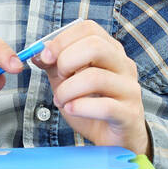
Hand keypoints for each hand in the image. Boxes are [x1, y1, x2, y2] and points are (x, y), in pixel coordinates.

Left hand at [32, 19, 150, 156]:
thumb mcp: (69, 82)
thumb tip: (38, 52)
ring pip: (96, 77)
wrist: (114, 140)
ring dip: (68, 90)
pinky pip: (105, 106)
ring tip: (60, 101)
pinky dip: (81, 108)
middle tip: (58, 78)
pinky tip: (71, 110)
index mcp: (111, 51)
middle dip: (67, 60)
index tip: (45, 56)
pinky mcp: (129, 114)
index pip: (89, 29)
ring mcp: (129, 89)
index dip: (63, 39)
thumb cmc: (92, 107)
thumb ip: (55, 65)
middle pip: (96, 46)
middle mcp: (124, 65)